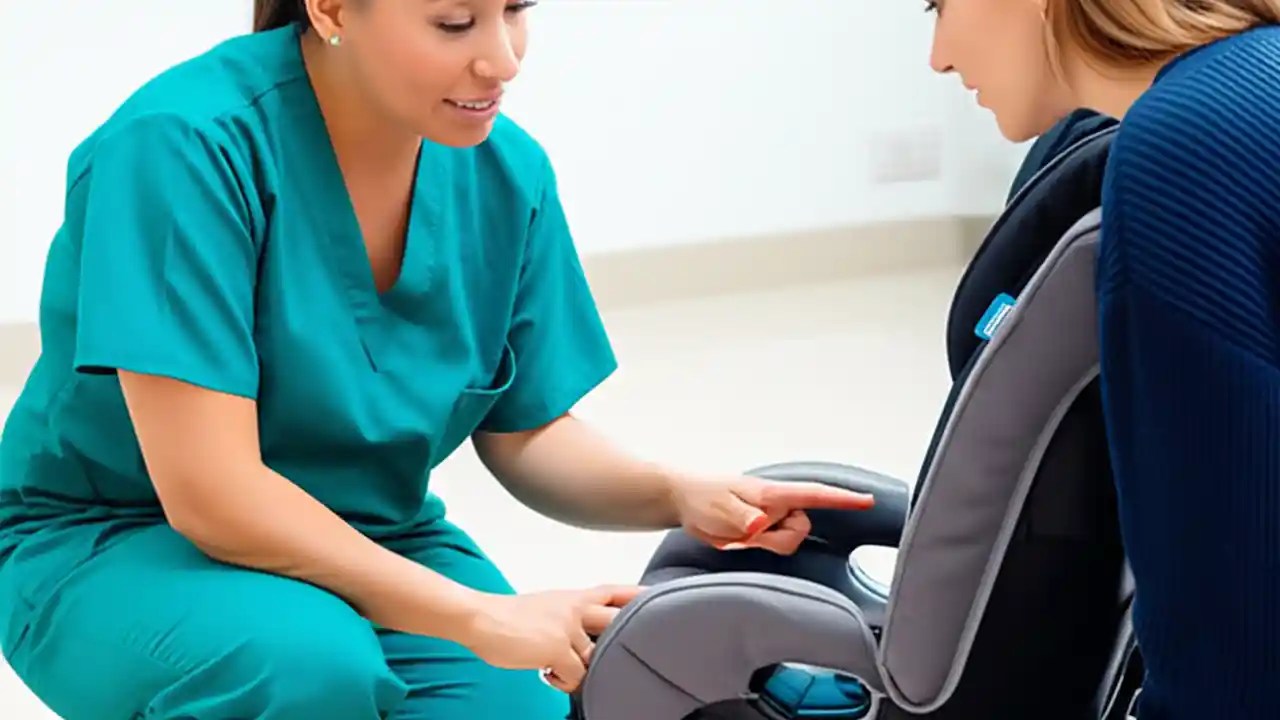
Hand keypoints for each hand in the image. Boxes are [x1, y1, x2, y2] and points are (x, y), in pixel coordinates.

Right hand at [462, 585, 643, 692]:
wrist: (482, 618)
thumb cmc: (507, 616)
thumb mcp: (546, 607)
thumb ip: (568, 618)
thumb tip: (582, 642)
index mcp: (573, 597)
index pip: (612, 591)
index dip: (636, 594)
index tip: (657, 596)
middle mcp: (575, 609)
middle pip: (616, 619)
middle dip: (628, 633)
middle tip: (634, 645)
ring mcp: (568, 629)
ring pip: (595, 656)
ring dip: (581, 668)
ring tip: (557, 667)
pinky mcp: (558, 649)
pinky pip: (576, 676)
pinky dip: (563, 681)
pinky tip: (545, 674)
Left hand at [672, 474, 873, 554]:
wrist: (683, 500)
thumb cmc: (702, 497)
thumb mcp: (721, 509)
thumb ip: (744, 516)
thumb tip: (762, 523)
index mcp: (771, 493)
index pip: (814, 495)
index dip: (842, 499)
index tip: (868, 500)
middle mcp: (776, 505)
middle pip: (801, 530)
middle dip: (778, 539)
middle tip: (746, 534)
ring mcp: (770, 519)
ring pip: (788, 542)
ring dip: (765, 544)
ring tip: (737, 534)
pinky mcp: (762, 532)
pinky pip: (774, 546)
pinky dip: (760, 547)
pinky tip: (738, 539)